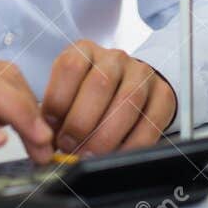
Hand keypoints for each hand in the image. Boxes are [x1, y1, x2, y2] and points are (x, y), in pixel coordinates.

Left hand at [41, 40, 175, 155]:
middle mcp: (115, 59)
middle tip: (70, 147)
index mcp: (85, 51)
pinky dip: (133, 143)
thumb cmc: (89, 98)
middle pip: (100, 84)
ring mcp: (142, 74)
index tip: (48, 128)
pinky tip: (118, 155)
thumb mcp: (67, 96)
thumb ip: (56, 116)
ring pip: (128, 101)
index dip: (58, 100)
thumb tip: (44, 145)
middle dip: (81, 122)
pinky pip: (151, 121)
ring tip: (91, 156)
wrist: (128, 89)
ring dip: (107, 135)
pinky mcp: (163, 94)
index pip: (71, 66)